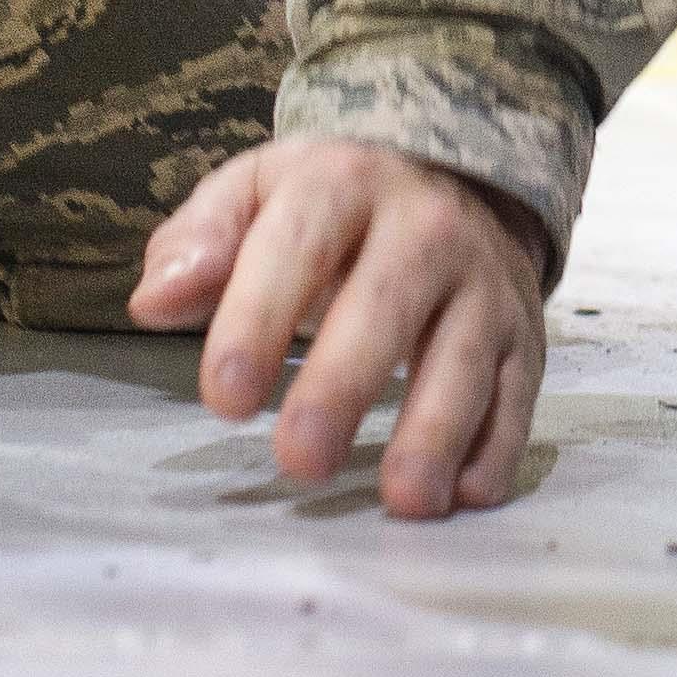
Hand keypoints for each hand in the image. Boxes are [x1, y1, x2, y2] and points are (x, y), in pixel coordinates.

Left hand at [129, 137, 549, 519]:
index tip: (225, 397)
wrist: (454, 177)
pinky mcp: (523, 337)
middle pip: (389, 303)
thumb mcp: (258, 192)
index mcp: (344, 182)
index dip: (259, 317)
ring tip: (402, 499)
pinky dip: (498, 447)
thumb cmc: (329, 206)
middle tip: (300, 460)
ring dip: (437, 430)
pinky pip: (519, 395)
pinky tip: (463, 495)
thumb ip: (201, 241)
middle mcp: (426, 226)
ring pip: (466, 355)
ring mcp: (484, 282)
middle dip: (345, 384)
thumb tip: (153, 301)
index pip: (299, 243)